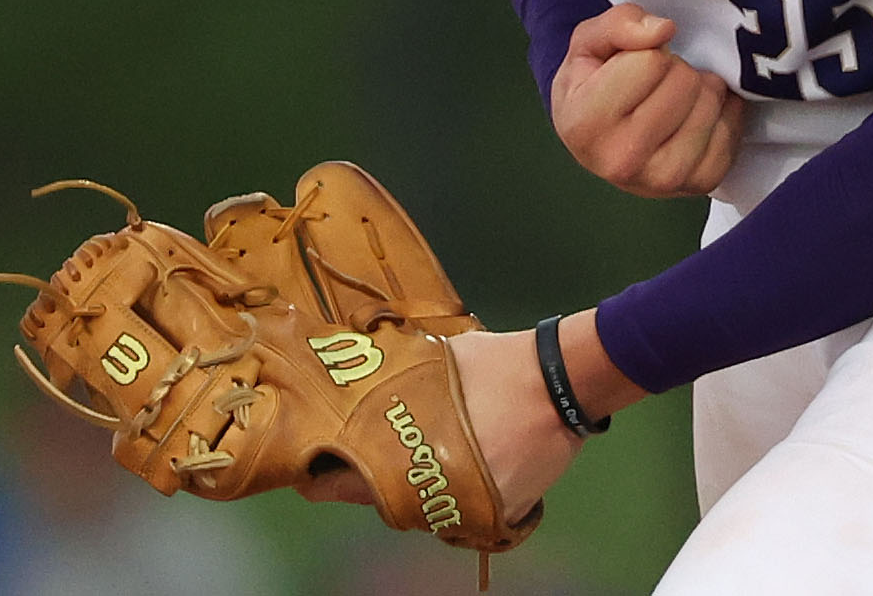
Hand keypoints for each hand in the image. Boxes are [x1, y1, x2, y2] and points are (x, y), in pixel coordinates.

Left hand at [295, 316, 643, 524]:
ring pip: (426, 509)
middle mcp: (433, 491)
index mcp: (411, 452)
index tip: (309, 479)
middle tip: (366, 460)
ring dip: (419, 487)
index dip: (327, 481)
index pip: (351, 483)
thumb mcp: (440, 358)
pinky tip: (469, 464)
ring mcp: (466, 507)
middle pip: (387, 501)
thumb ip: (405, 373)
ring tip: (422, 457)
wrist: (562, 381)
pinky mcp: (498, 515)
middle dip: (374, 482)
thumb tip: (377, 365)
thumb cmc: (499, 365)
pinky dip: (460, 494)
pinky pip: (466, 513)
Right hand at [550, 4, 744, 197]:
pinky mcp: (699, 184)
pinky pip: (731, 129)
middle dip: (675, 69)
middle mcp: (622, 161)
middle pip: (685, 82)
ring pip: (710, 102)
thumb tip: (664, 30)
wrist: (601, 142)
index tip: (632, 65)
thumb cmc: (592, 85)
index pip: (652, 61)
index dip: (647, 51)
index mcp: (586, 124)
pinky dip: (722, 113)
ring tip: (674, 99)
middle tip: (655, 83)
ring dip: (699, 89)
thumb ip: (619, 24)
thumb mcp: (589, 43)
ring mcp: (663, 179)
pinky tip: (696, 116)